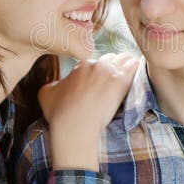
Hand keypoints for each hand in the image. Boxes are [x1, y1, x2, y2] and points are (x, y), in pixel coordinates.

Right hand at [39, 53, 138, 170]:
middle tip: (114, 76)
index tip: (99, 78)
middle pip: (110, 58)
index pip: (93, 61)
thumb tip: (58, 84)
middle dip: (113, 65)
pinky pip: (134, 65)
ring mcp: (110, 72)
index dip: (96, 70)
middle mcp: (96, 64)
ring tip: (130, 69)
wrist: (74, 125)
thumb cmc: (58, 112)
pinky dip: (136, 66)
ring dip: (126, 63)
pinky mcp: (122, 82)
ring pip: (123, 58)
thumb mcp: (46, 93)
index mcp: (80, 65)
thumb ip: (54, 83)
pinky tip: (137, 68)